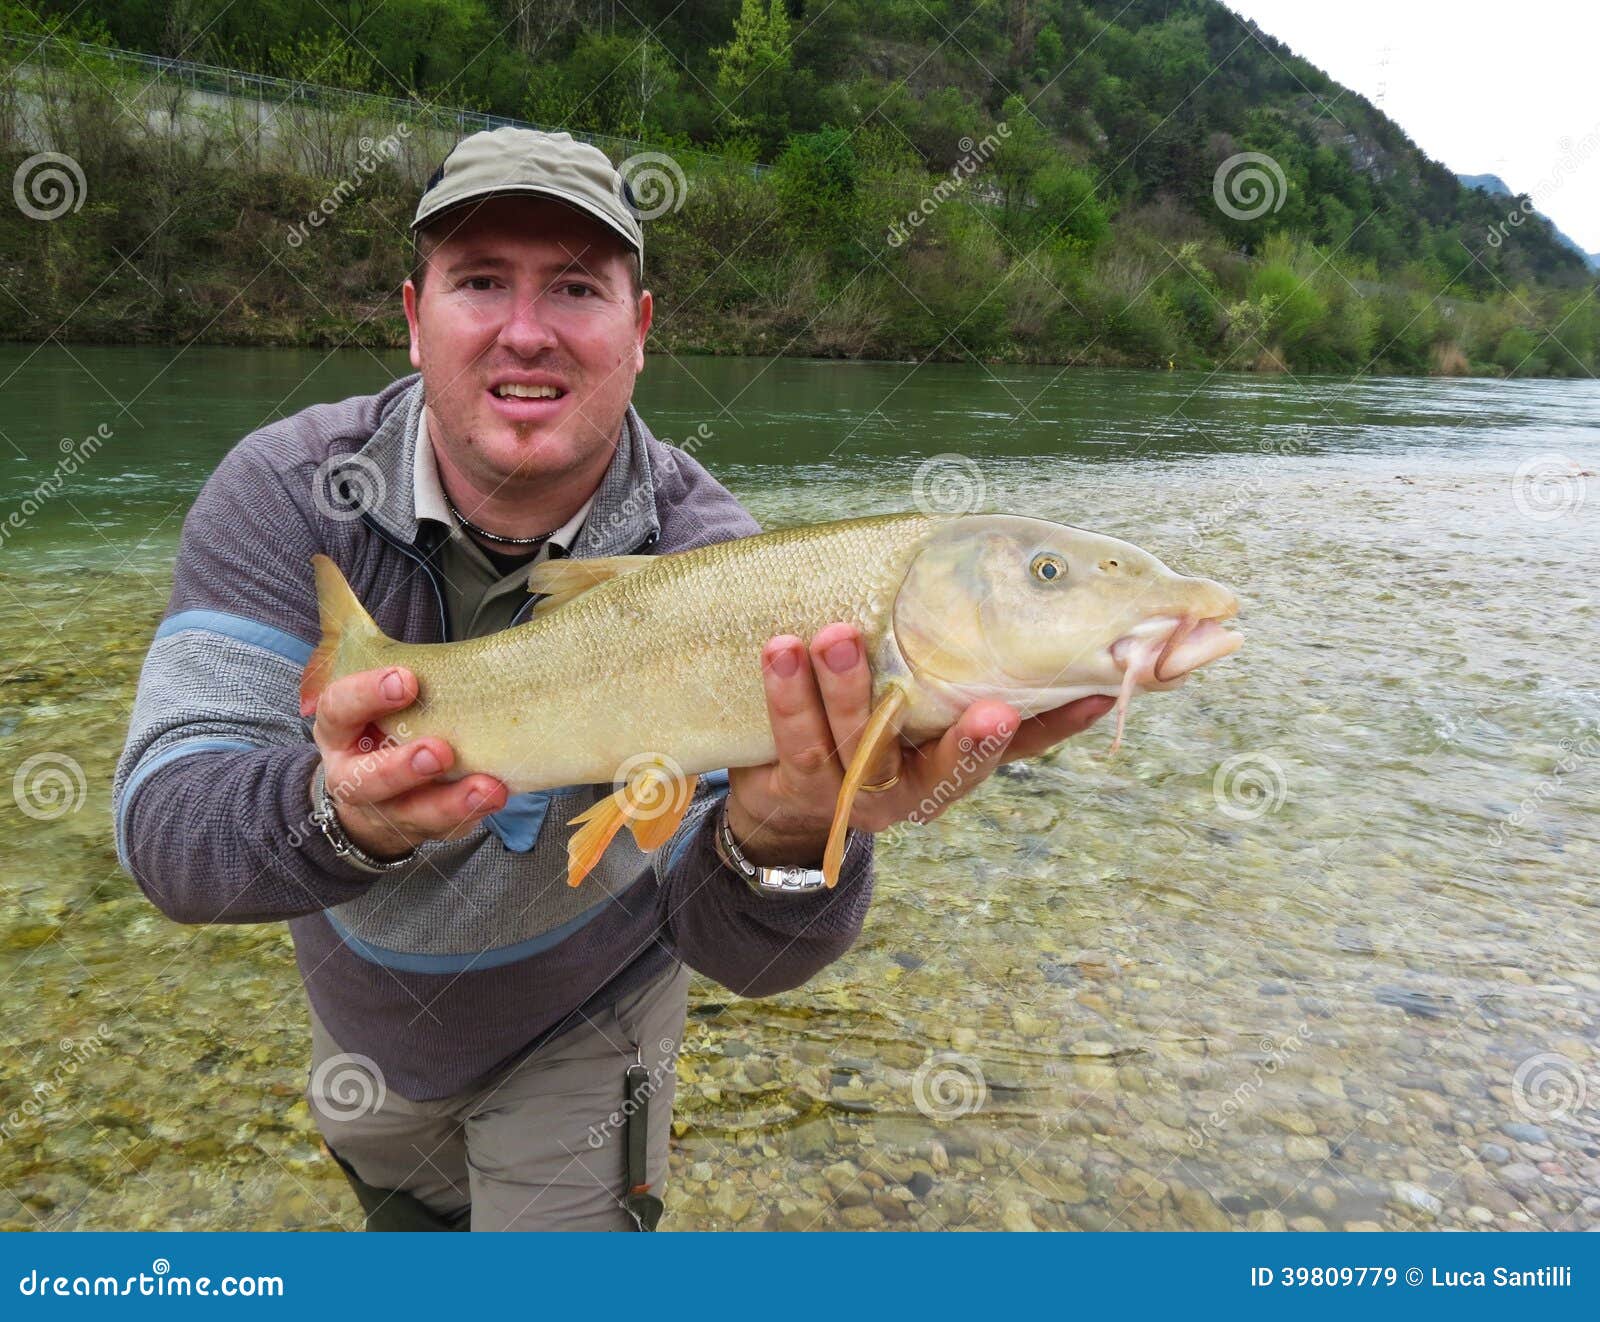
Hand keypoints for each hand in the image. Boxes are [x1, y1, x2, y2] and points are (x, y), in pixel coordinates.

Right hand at [303, 665, 507, 858]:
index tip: (406, 680)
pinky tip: (494, 799)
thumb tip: (412, 604)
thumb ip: (395, 670)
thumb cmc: (383, 727)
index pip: (339, 708)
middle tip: (441, 752)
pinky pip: (443, 829)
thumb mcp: (372, 699)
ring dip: (451, 802)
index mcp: (338, 730)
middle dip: (404, 767)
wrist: (369, 796)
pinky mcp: (418, 830)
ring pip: (412, 814)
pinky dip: (470, 816)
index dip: (367, 694)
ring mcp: (384, 809)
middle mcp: (352, 775)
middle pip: (368, 779)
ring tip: (488, 788)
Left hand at [726, 623, 1113, 868]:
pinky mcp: (800, 783)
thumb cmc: (864, 721)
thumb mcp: (915, 702)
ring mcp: (856, 790)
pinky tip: (781, 649)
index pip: (1019, 747)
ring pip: (859, 742)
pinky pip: (796, 738)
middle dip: (970, 740)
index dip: (1060, 725)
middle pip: (947, 765)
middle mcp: (914, 787)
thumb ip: (955, 661)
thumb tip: (1021, 578)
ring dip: (848, 687)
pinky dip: (788, 694)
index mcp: (954, 767)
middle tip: (991, 709)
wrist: (784, 799)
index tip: (1094, 695)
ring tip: (836, 634)